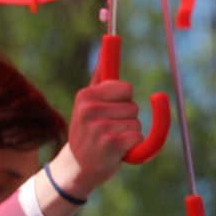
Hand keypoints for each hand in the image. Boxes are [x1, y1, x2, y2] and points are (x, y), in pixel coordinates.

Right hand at [47, 80, 141, 197]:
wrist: (78, 167)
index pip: (125, 88)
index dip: (122, 101)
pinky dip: (132, 146)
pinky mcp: (110, 144)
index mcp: (85, 96)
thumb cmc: (87, 133)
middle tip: (107, 130)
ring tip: (110, 140)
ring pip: (136, 123)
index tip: (109, 111)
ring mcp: (98, 127)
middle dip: (126, 119)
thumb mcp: (86, 105)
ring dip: (128, 133)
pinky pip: (137, 136)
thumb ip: (98, 79)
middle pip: (132, 106)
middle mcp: (89, 110)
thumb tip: (106, 47)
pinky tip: (116, 151)